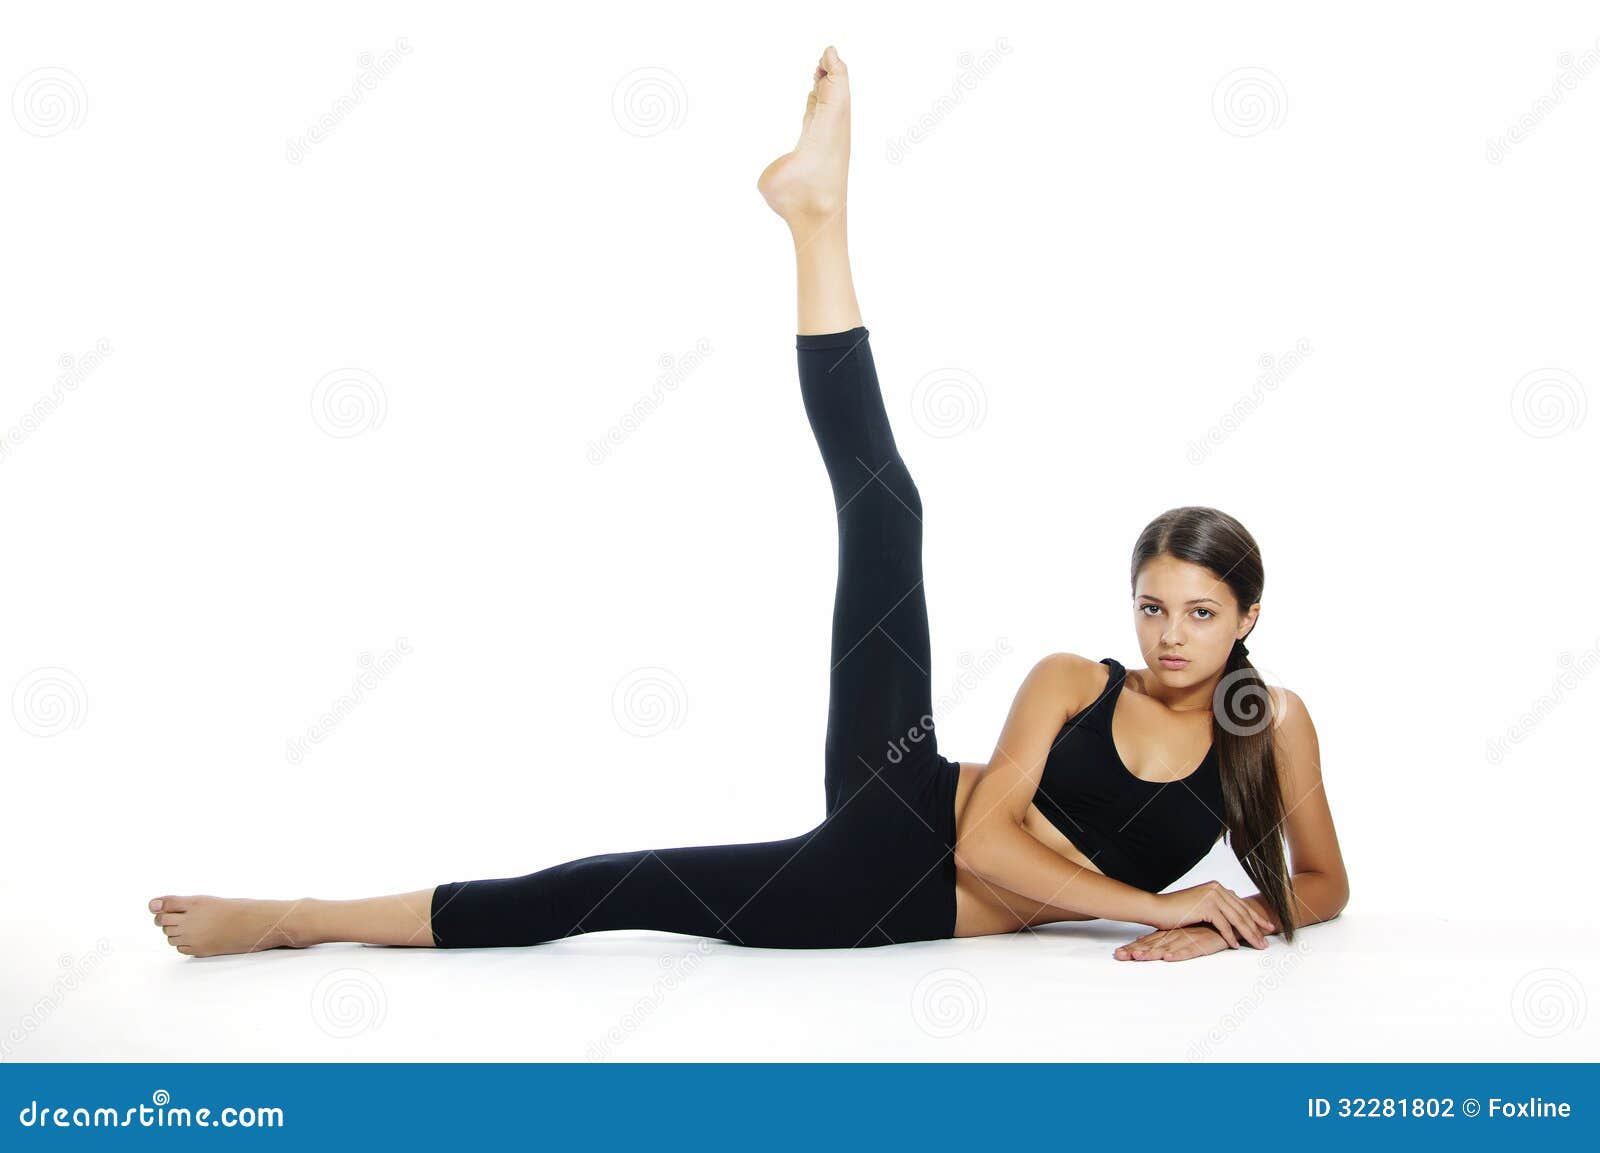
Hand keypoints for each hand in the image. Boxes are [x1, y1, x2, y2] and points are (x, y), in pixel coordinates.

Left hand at [1114, 925, 1231, 961]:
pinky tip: (1168, 957)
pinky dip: (1178, 954)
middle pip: (1152, 944)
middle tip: (1119, 956)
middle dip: (1135, 951)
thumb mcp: (1185, 934)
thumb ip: (1167, 938)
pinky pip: (1189, 950)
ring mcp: (1189, 938)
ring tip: (1137, 957)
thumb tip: (1144, 942)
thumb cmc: (1207, 930)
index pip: (1149, 941)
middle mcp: (1177, 935)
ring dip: (1151, 952)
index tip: (1117, 954)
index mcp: (1172, 933)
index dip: (1133, 947)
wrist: (1233, 923)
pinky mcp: (1203, 943)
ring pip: (1167, 947)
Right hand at [1151, 881, 1273, 948]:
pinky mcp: (1206, 906)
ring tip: (1258, 945)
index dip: (1256, 917)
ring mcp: (1212, 896)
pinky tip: (1236, 945)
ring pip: (1237, 919)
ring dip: (1249, 934)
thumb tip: (1230, 913)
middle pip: (1242, 911)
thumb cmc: (1176, 910)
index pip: (1241, 904)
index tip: (1267, 927)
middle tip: (1266, 940)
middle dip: (1257, 927)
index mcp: (1217, 887)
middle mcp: (1217, 889)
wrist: (1157, 908)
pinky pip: (1223, 925)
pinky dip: (1230, 936)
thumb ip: (1216, 906)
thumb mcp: (1200, 905)